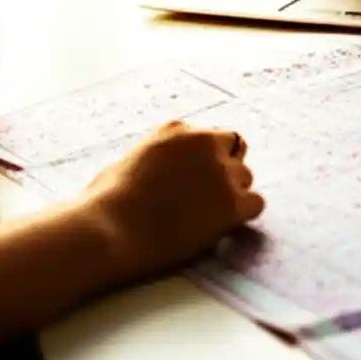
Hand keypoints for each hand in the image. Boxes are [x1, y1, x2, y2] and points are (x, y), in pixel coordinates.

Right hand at [86, 122, 264, 280]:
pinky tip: (222, 229)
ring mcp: (222, 172)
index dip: (203, 159)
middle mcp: (205, 143)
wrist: (108, 230)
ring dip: (233, 194)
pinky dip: (243, 215)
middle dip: (224, 170)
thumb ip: (155, 158)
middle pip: (235, 150)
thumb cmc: (104, 204)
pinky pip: (256, 204)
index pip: (208, 137)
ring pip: (246, 177)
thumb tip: (159, 173)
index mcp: (177, 129)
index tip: (193, 179)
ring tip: (206, 218)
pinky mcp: (232, 203)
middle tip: (205, 198)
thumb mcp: (127, 163)